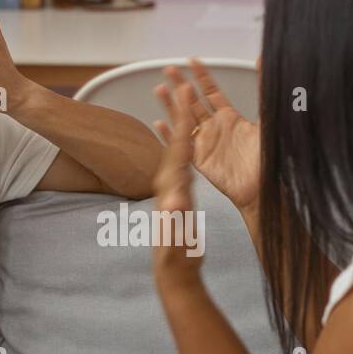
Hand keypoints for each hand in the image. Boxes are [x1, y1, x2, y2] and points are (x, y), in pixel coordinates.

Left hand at [152, 83, 205, 287]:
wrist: (171, 271)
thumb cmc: (176, 256)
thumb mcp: (176, 238)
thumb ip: (175, 219)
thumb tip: (174, 201)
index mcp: (170, 186)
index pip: (179, 147)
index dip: (183, 119)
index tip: (185, 93)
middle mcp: (167, 182)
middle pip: (175, 139)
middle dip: (179, 110)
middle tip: (181, 82)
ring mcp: (170, 186)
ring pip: (176, 145)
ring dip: (179, 121)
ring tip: (181, 97)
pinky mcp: (175, 192)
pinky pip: (179, 160)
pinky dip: (182, 142)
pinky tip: (183, 136)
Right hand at [155, 59, 259, 217]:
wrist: (263, 186)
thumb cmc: (269, 157)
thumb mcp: (268, 117)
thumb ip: (264, 89)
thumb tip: (265, 62)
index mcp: (231, 118)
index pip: (211, 92)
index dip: (202, 76)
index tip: (193, 61)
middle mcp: (216, 129)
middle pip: (193, 102)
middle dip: (180, 84)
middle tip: (170, 70)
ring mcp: (206, 144)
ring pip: (183, 119)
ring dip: (171, 104)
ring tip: (160, 88)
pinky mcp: (200, 159)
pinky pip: (180, 143)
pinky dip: (168, 134)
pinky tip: (159, 123)